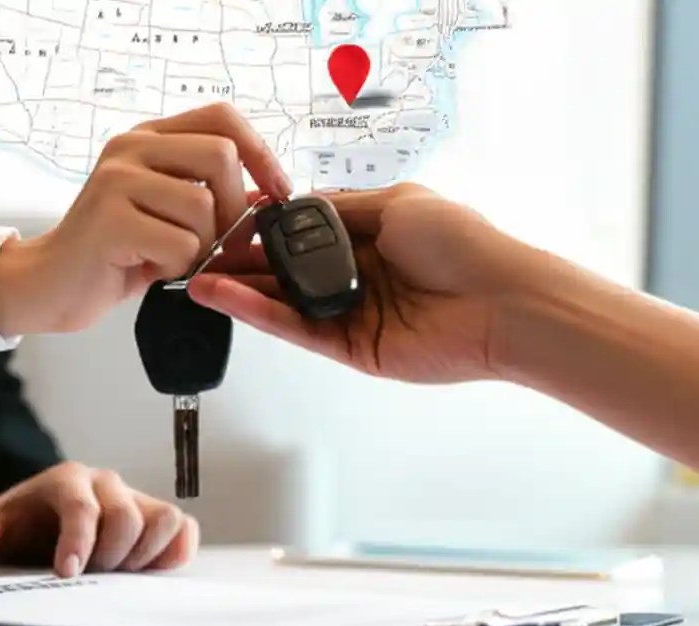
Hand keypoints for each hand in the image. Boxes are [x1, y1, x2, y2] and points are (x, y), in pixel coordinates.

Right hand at [0, 103, 291, 335]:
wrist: (50, 283)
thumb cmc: (116, 251)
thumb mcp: (170, 215)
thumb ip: (214, 198)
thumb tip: (270, 194)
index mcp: (150, 138)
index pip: (222, 117)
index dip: (261, 151)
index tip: (278, 191)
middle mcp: (132, 148)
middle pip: (222, 157)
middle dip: (233, 209)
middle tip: (219, 243)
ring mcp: (117, 179)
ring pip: (203, 208)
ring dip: (202, 246)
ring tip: (172, 257)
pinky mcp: (110, 219)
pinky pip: (180, 244)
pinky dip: (177, 267)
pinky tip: (150, 268)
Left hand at [0, 461, 199, 576]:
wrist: (42, 526)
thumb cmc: (21, 530)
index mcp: (67, 480)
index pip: (82, 507)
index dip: (78, 541)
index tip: (68, 573)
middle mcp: (107, 484)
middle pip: (127, 517)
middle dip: (109, 556)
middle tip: (91, 578)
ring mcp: (136, 498)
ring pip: (165, 519)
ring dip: (145, 555)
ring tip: (118, 575)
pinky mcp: (158, 516)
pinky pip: (184, 527)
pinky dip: (175, 551)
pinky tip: (150, 570)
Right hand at [188, 183, 546, 382]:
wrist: (501, 301)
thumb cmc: (462, 243)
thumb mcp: (395, 203)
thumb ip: (339, 209)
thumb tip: (294, 204)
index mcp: (372, 234)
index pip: (303, 231)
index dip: (265, 227)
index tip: (227, 219)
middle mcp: (360, 275)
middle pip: (288, 270)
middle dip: (243, 261)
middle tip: (200, 253)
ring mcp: (354, 314)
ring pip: (286, 302)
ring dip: (241, 290)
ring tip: (197, 277)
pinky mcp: (353, 349)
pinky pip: (298, 329)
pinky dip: (261, 315)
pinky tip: (227, 297)